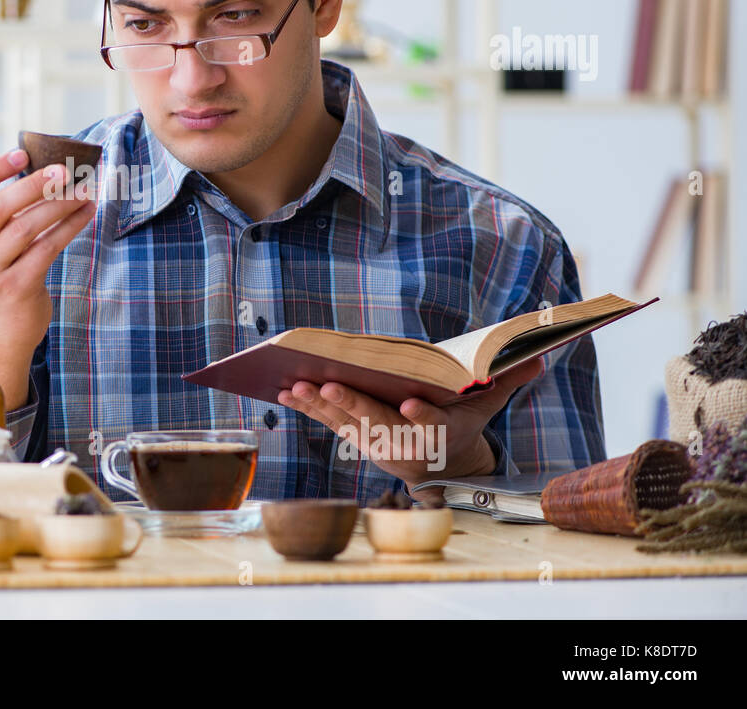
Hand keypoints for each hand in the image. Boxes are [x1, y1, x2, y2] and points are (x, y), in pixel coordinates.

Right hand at [0, 148, 96, 394]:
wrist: (0, 333)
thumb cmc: (1, 276)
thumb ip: (3, 214)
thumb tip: (46, 169)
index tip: (21, 154)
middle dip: (35, 184)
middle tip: (66, 170)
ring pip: (27, 227)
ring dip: (61, 204)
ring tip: (86, 190)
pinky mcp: (17, 287)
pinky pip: (48, 248)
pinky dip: (70, 227)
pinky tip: (87, 213)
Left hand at [276, 356, 545, 488]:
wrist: (442, 468)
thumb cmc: (462, 423)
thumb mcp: (487, 406)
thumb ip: (504, 381)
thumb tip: (539, 357)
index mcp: (441, 432)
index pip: (434, 427)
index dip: (424, 418)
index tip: (413, 406)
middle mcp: (407, 443)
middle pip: (378, 425)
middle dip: (353, 405)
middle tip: (329, 385)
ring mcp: (378, 443)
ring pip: (346, 424)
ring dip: (319, 406)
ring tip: (295, 384)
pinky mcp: (356, 439)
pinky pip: (329, 423)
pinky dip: (307, 408)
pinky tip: (285, 391)